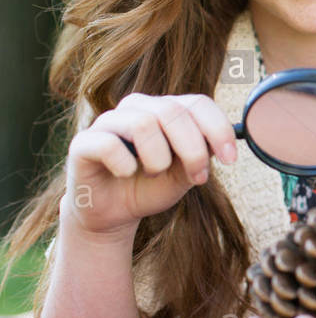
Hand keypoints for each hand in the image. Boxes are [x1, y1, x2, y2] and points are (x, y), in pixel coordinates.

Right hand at [64, 93, 237, 237]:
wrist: (114, 214)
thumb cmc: (151, 187)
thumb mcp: (185, 174)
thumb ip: (201, 154)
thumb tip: (220, 142)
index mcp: (165, 109)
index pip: (198, 102)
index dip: (219, 129)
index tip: (230, 159)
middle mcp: (137, 107)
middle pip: (173, 111)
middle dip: (193, 149)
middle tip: (197, 177)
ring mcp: (108, 121)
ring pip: (144, 123)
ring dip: (158, 159)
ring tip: (154, 173)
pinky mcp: (83, 142)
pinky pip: (111, 144)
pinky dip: (125, 166)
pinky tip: (125, 174)